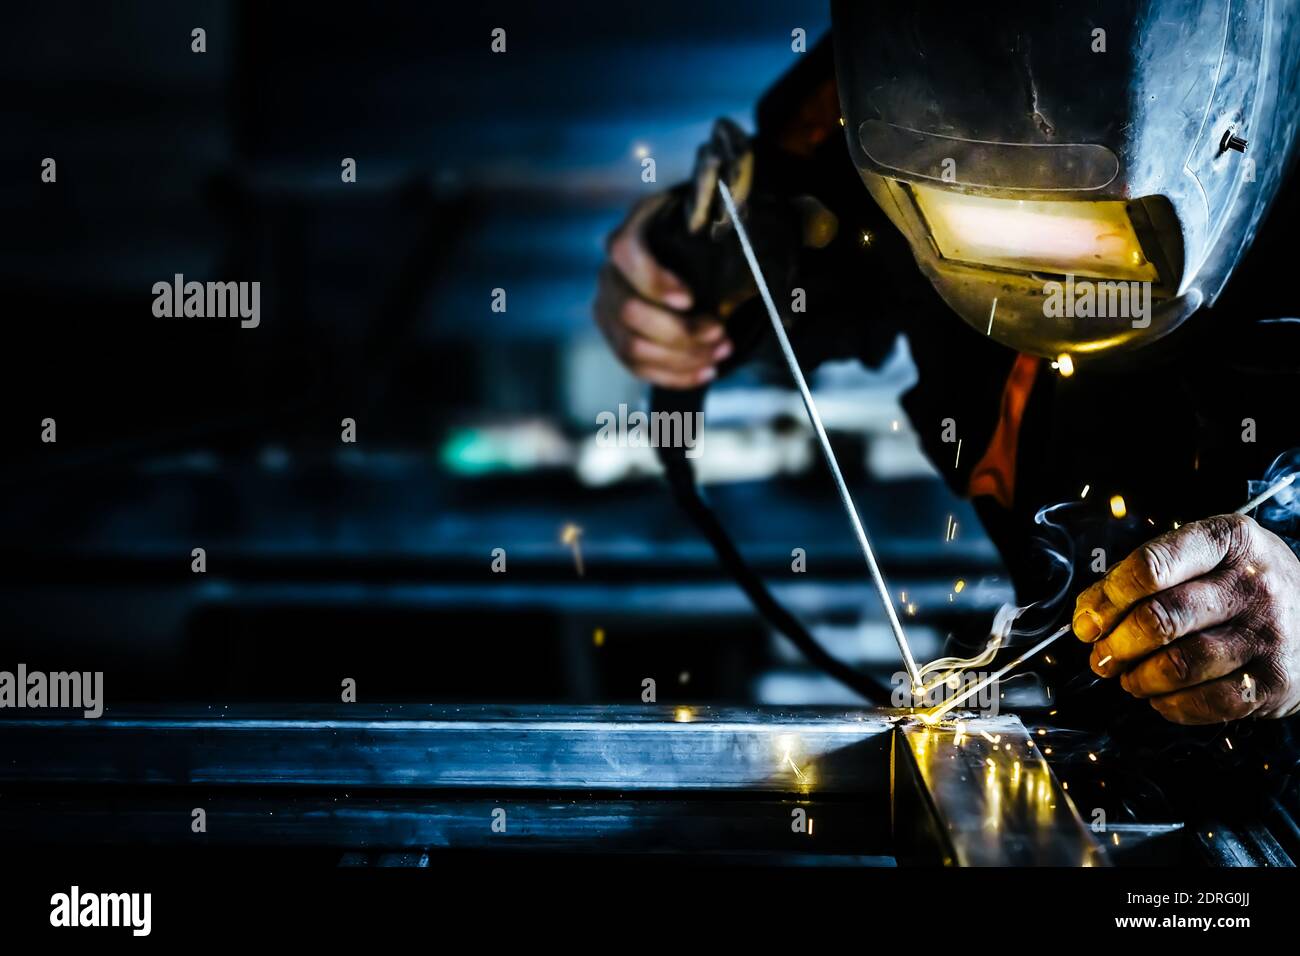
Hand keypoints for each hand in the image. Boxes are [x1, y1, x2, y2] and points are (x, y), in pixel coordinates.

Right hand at [593, 194, 731, 389]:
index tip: (689, 300)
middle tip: (720, 333)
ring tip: (720, 353)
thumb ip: (722, 236)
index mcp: (632, 232)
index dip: (654, 281)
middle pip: (630, 311)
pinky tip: (707, 372)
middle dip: (680, 331)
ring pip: (632, 347)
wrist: (691, 259)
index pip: (625, 252)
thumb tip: (748, 264)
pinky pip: (638, 368)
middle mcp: (611, 272)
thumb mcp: (712, 227)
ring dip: (682, 358)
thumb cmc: (704, 241)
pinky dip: (675, 376)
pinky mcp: (617, 338)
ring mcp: (608, 309)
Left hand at [1072, 513, 1299, 723]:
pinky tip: (1160, 695)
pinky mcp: (1274, 681)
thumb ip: (1144, 577)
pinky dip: (1169, 704)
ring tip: (1128, 676)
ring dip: (1137, 678)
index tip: (1088, 619)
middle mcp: (1253, 584)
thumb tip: (1089, 615)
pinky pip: (1205, 702)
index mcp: (1228, 541)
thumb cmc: (1240, 584)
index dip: (1107, 597)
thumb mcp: (1203, 558)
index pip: (1152, 566)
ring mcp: (1267, 634)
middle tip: (1101, 654)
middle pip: (1160, 619)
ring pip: (1178, 666)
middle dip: (1115, 644)